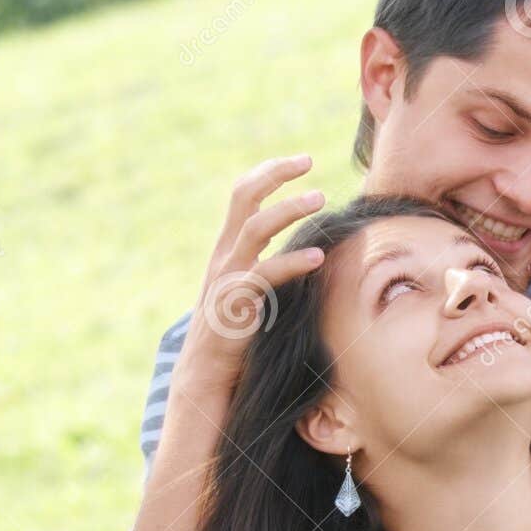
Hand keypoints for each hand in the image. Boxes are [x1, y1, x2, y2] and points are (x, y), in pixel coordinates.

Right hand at [173, 154, 327, 394]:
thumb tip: (312, 251)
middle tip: (308, 160)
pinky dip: (292, 263)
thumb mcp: (253, 289)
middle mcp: (226, 254)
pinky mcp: (237, 302)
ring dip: (288, 210)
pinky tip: (318, 257)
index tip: (302, 161)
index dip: (270, 172)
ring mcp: (228, 276)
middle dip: (274, 174)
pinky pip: (265, 274)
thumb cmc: (239, 330)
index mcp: (229, 247)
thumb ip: (271, 265)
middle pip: (243, 197)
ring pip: (254, 229)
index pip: (244, 195)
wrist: (209, 370)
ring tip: (321, 199)